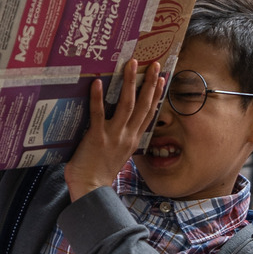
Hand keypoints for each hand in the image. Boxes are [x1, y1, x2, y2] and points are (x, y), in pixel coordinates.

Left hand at [63, 59, 163, 201]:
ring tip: (131, 64)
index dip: (156, 95)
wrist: (90, 189)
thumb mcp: (117, 155)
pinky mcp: (97, 137)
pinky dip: (97, 98)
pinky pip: (98, 114)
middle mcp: (127, 136)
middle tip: (154, 64)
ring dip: (129, 83)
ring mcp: (114, 136)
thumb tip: (116, 124)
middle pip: (143, 105)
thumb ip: (120, 140)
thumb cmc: (99, 173)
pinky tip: (96, 82)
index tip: (162, 79)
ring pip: (126, 104)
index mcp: (133, 140)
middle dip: (150, 83)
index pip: (149, 113)